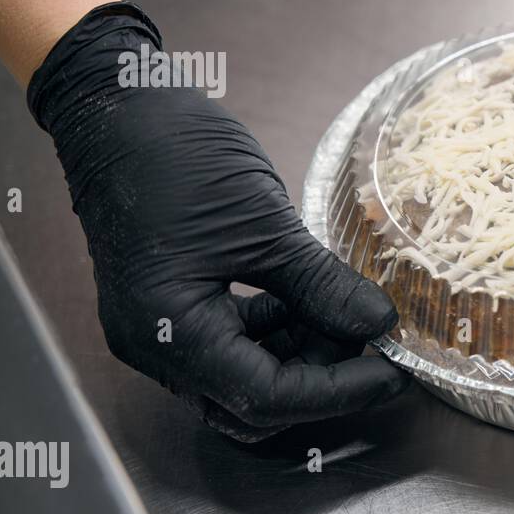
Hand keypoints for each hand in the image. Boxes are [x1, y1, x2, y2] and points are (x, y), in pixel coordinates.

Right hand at [28, 3, 408, 440]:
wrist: (121, 110)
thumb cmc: (178, 160)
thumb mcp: (266, 226)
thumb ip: (322, 285)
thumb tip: (380, 325)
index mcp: (168, 331)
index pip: (263, 397)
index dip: (336, 391)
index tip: (392, 374)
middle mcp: (156, 346)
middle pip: (251, 403)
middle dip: (320, 380)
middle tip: (376, 348)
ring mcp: (159, 329)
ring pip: (244, 378)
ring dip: (302, 357)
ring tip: (351, 317)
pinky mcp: (173, 307)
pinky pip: (232, 344)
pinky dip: (279, 333)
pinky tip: (316, 304)